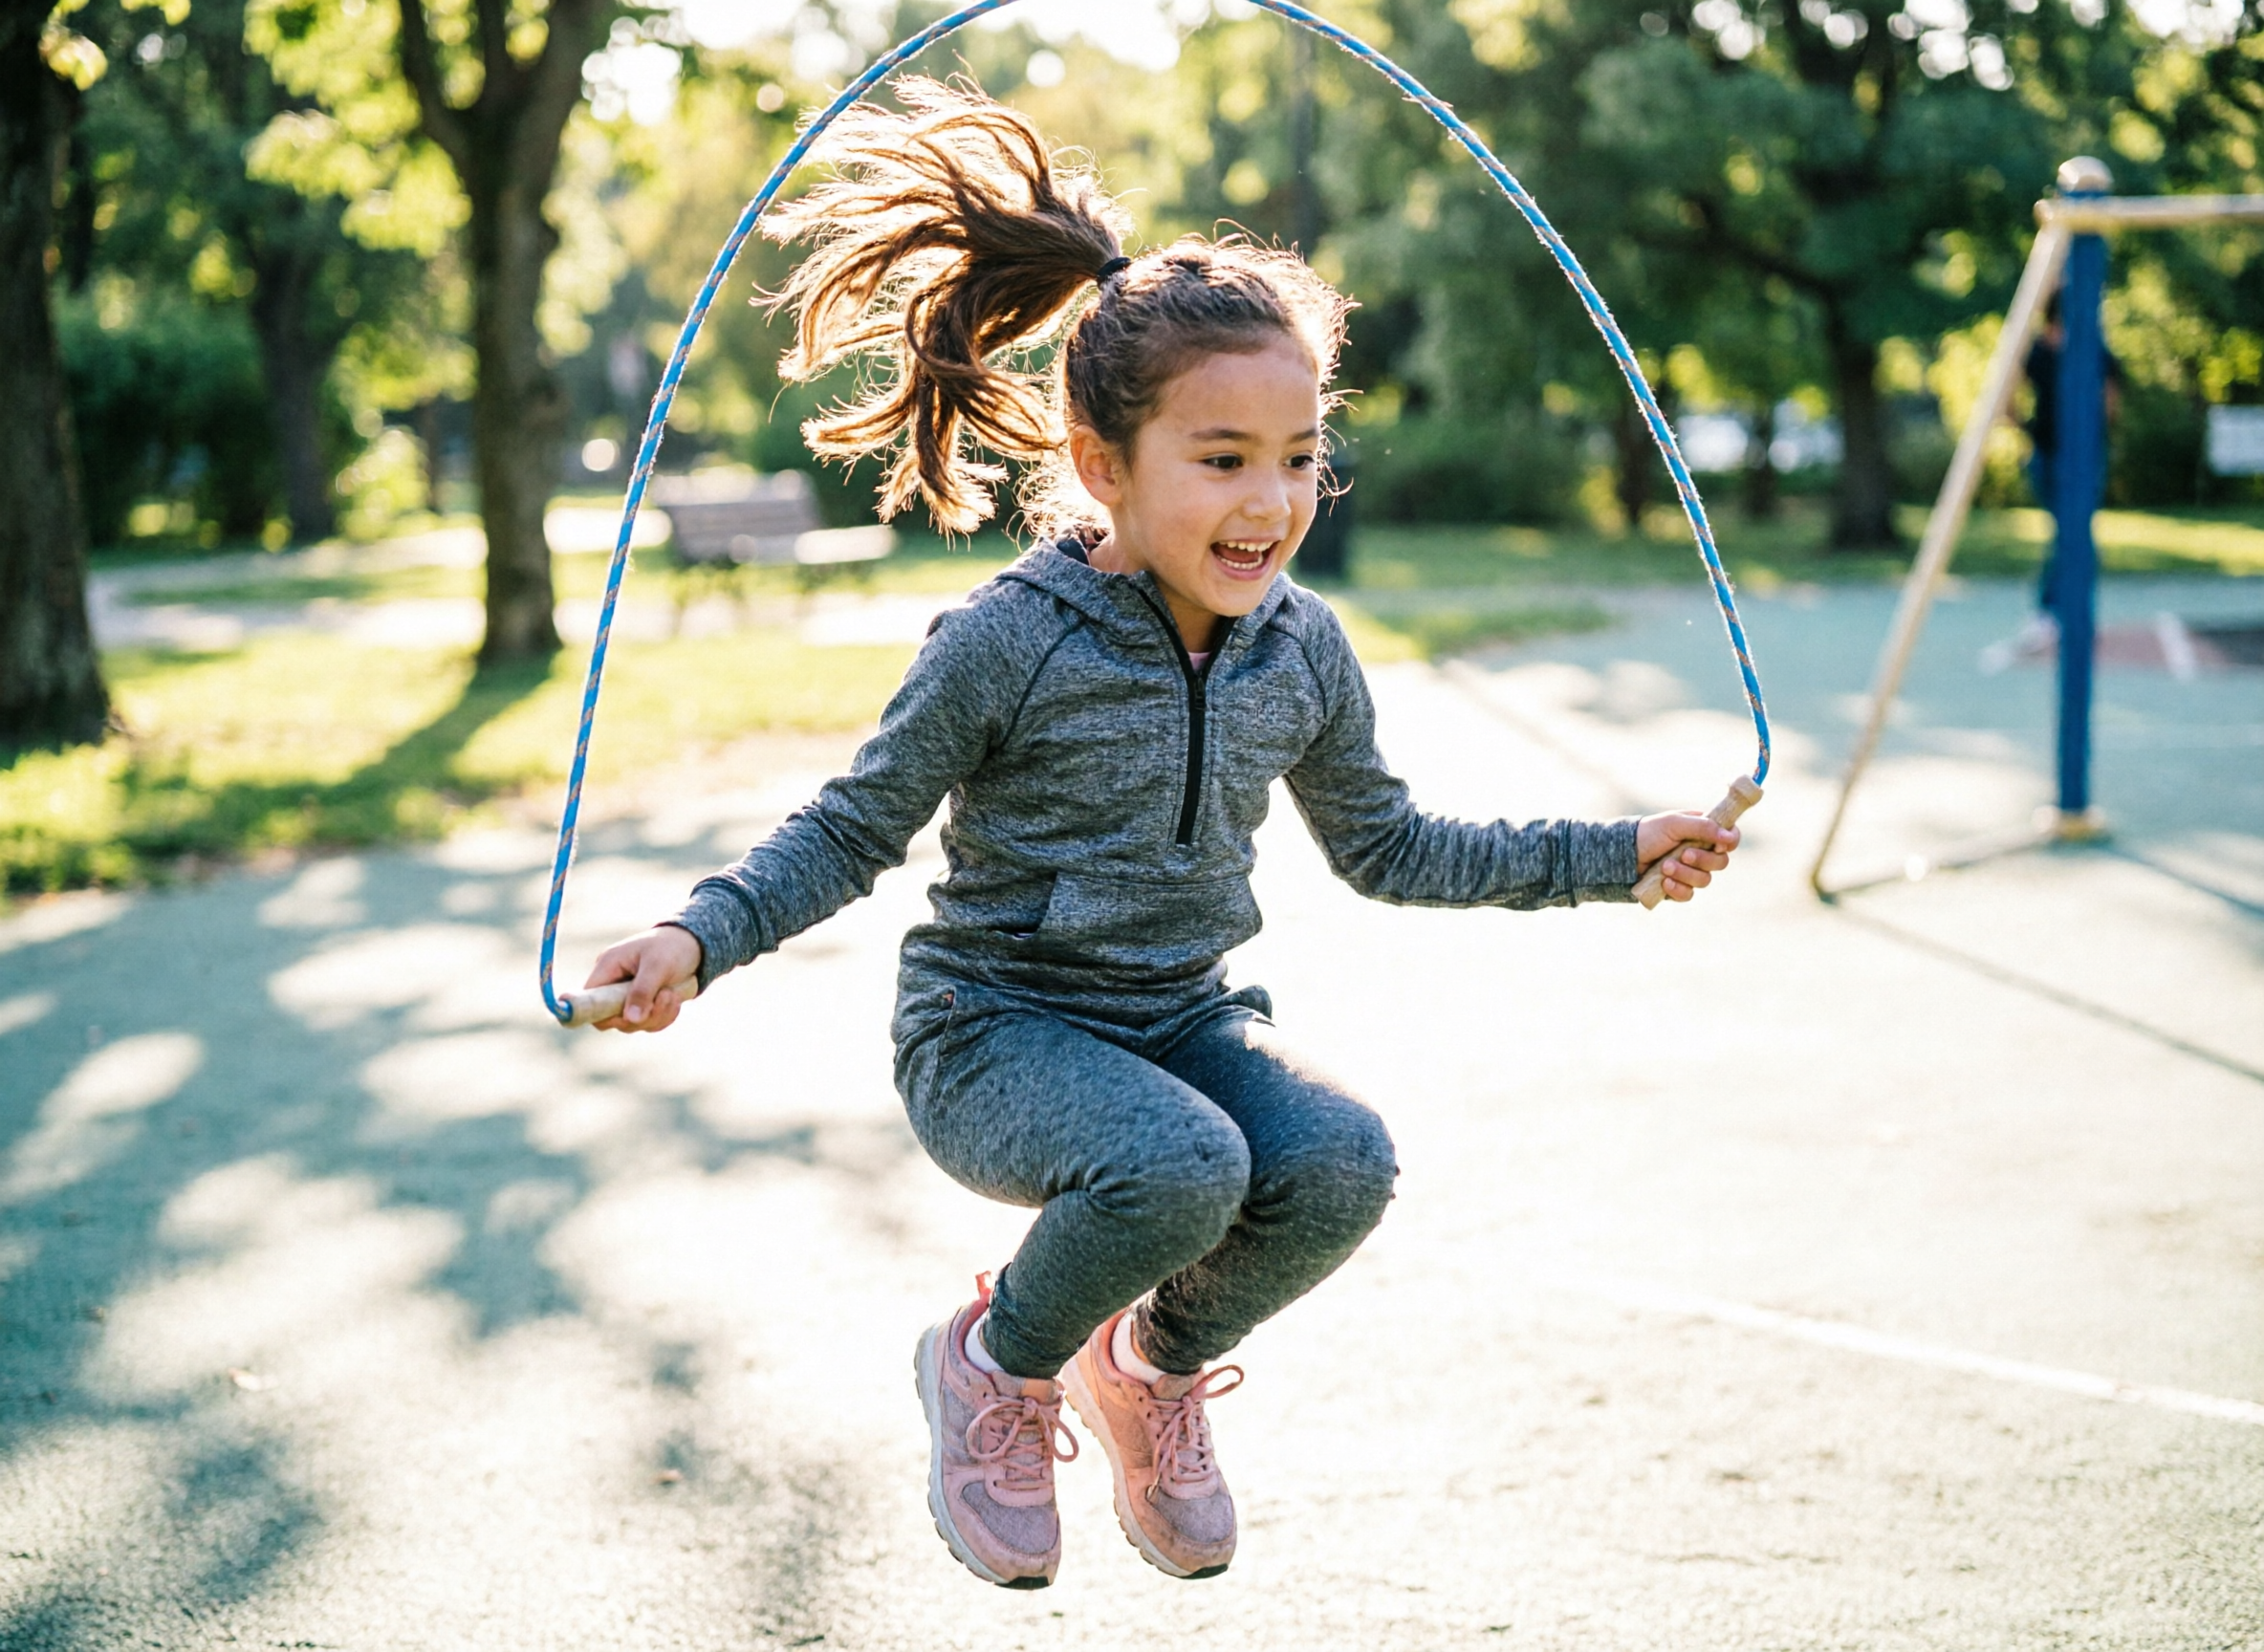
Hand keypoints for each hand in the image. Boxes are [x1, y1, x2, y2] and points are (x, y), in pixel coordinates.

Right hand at [583, 925, 703, 1031]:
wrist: (693, 944)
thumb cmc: (671, 947)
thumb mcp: (658, 965)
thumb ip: (643, 991)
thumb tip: (630, 1020)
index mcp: (608, 966)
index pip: (589, 997)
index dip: (596, 1012)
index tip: (622, 1017)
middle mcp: (613, 983)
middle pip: (611, 1017)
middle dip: (641, 1016)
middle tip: (665, 997)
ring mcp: (627, 996)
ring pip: (633, 1023)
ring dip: (657, 1016)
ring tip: (673, 995)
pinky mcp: (642, 1004)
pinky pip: (648, 1023)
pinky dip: (664, 1016)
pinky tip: (676, 1000)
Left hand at [1634, 812, 1739, 902]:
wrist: (1623, 854)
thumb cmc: (1648, 833)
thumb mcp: (1674, 824)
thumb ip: (1703, 827)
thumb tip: (1730, 836)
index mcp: (1703, 832)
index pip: (1730, 838)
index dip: (1730, 842)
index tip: (1719, 845)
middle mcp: (1700, 852)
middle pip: (1721, 863)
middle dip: (1703, 860)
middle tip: (1684, 854)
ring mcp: (1690, 871)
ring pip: (1705, 880)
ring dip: (1685, 874)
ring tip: (1665, 867)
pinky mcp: (1678, 887)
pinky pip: (1689, 894)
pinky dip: (1678, 888)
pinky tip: (1665, 882)